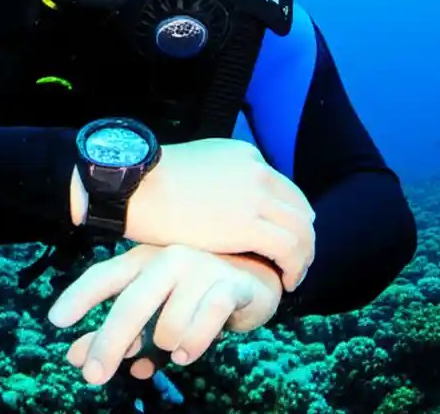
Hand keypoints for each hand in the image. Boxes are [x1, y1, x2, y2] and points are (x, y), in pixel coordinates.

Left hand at [47, 244, 283, 384]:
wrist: (255, 279)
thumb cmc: (193, 295)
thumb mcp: (153, 313)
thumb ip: (117, 334)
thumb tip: (75, 360)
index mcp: (143, 261)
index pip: (105, 276)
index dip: (79, 296)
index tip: (55, 321)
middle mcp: (167, 259)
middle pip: (131, 303)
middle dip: (109, 343)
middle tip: (93, 377)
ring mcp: (200, 268)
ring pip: (168, 321)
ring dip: (165, 345)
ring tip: (174, 350)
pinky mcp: (231, 285)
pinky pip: (206, 320)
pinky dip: (193, 343)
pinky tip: (186, 354)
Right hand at [124, 138, 315, 291]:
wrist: (136, 186)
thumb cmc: (151, 184)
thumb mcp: (197, 168)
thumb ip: (219, 181)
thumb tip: (220, 206)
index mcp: (246, 157)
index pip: (284, 190)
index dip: (290, 218)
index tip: (285, 239)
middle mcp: (258, 172)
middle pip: (299, 209)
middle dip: (303, 238)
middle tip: (296, 262)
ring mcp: (256, 197)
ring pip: (301, 231)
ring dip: (302, 257)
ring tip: (292, 277)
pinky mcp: (249, 224)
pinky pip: (289, 249)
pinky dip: (294, 267)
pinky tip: (286, 282)